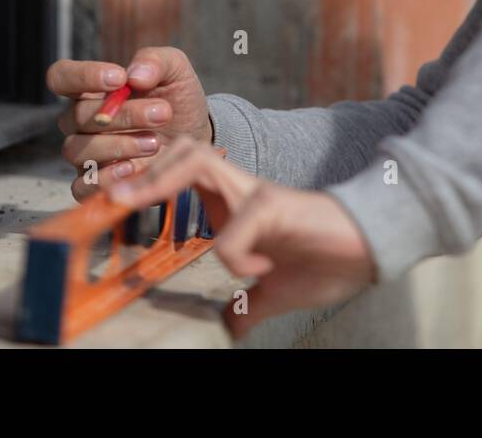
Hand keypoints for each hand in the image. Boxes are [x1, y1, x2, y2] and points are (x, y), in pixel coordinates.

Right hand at [46, 47, 213, 200]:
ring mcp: (85, 153)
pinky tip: (133, 169)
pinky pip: (81, 186)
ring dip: (118, 145)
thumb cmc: (177, 101)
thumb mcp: (175, 71)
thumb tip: (133, 74)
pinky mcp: (95, 183)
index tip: (119, 78)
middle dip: (122, 115)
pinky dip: (105, 178)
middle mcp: (81, 121)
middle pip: (77, 117)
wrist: (195, 138)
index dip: (81, 76)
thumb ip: (155, 61)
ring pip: (77, 150)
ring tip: (155, 142)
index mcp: (91, 89)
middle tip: (161, 113)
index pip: (61, 76)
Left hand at [106, 136, 377, 338]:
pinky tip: (249, 270)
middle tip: (110, 197)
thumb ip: (246, 306)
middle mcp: (240, 191)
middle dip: (142, 171)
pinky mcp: (278, 208)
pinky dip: (233, 251)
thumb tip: (226, 330)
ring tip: (137, 202)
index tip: (108, 203)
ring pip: (200, 161)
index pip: (180, 176)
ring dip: (163, 180)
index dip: (143, 184)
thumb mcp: (275, 292)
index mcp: (234, 206)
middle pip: (183, 151)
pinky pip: (240, 224)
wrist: (374, 247)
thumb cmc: (329, 260)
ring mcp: (257, 195)